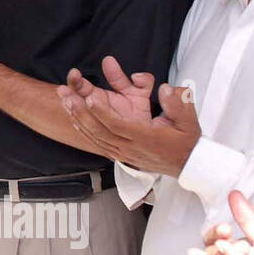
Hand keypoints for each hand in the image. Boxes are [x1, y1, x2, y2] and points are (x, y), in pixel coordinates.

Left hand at [57, 56, 200, 175]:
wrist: (187, 165)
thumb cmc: (186, 140)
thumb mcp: (188, 121)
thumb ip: (178, 103)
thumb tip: (166, 88)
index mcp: (145, 138)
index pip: (118, 126)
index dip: (102, 113)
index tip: (90, 98)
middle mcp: (130, 148)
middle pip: (99, 131)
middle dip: (81, 112)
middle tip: (66, 96)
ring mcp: (122, 153)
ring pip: (95, 137)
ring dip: (78, 119)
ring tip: (64, 101)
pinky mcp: (119, 155)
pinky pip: (97, 143)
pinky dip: (84, 130)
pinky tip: (73, 119)